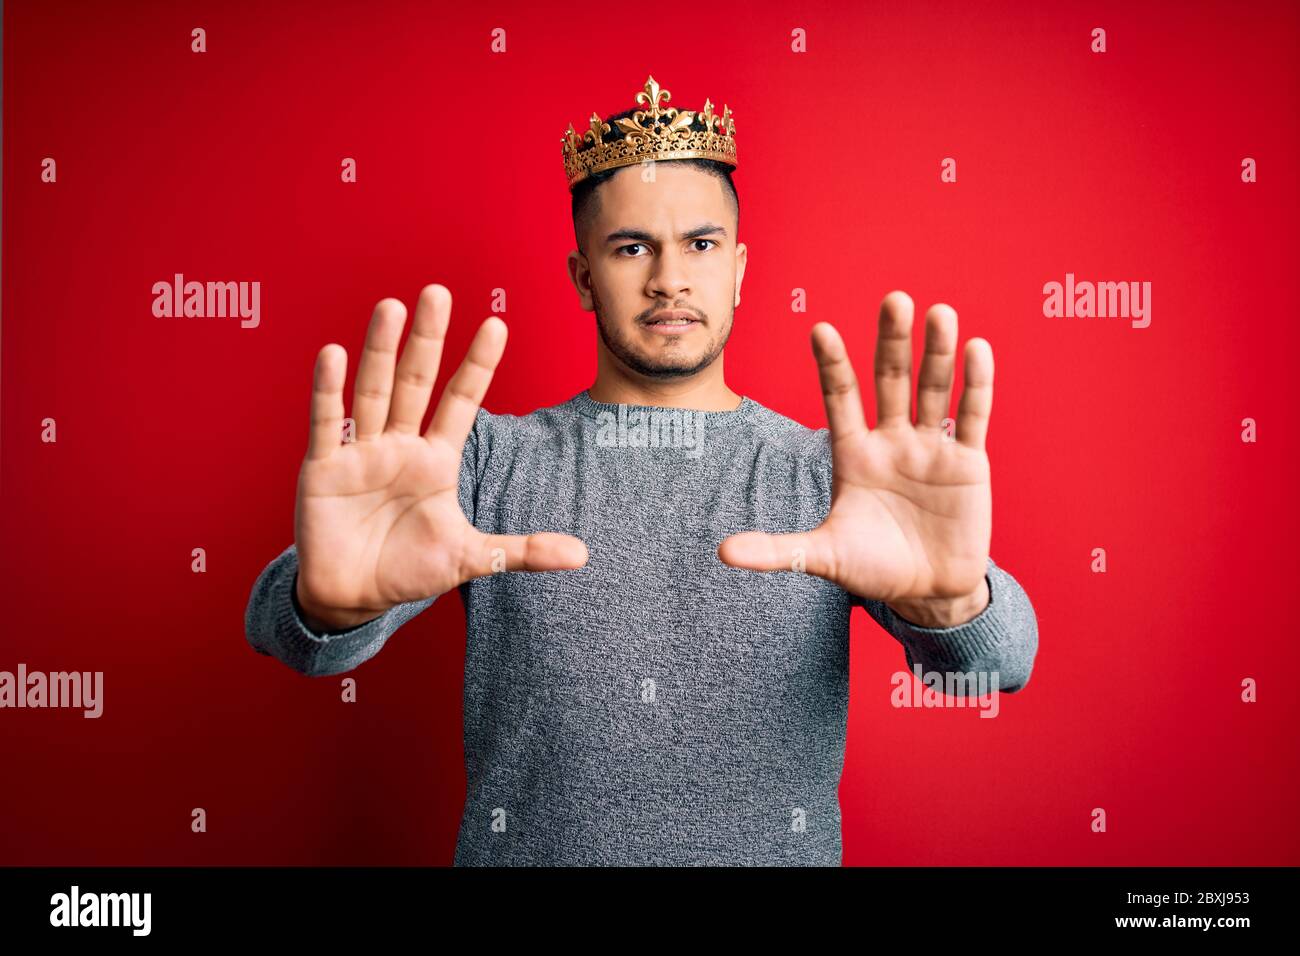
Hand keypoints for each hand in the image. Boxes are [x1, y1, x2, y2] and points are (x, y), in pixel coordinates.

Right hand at [293, 284, 588, 630]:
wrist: (354, 597)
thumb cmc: (409, 568)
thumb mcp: (472, 557)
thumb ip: (522, 550)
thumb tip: (582, 556)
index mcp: (436, 459)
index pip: (461, 402)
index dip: (477, 366)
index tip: (497, 326)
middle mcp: (399, 445)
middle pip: (415, 382)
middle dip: (427, 340)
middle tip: (438, 292)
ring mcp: (361, 453)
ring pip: (374, 391)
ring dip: (381, 351)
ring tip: (392, 308)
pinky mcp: (323, 468)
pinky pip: (328, 424)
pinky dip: (329, 391)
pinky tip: (335, 355)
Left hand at [718, 291, 992, 626]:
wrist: (927, 591)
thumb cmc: (872, 569)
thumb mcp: (822, 558)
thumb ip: (777, 552)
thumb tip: (722, 553)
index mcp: (853, 454)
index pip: (840, 399)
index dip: (832, 366)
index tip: (820, 329)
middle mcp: (891, 440)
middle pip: (890, 380)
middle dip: (892, 341)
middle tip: (894, 300)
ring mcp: (930, 447)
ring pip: (933, 388)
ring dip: (936, 352)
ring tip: (938, 312)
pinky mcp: (968, 462)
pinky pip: (971, 416)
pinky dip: (976, 384)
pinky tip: (976, 349)